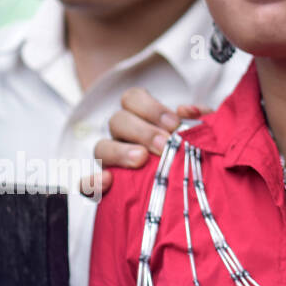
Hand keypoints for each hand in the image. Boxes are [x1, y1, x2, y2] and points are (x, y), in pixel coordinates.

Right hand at [79, 87, 211, 196]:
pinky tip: (108, 181)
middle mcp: (123, 134)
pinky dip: (92, 182)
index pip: (133, 98)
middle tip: (165, 145)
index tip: (174, 123)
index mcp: (142, 116)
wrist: (189, 186)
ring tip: (141, 160)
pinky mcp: (103, 186)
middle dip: (143, 131)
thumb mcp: (199, 133)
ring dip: (120, 152)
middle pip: (118, 120)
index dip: (151, 108)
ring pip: (101, 147)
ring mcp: (111, 159)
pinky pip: (86, 183)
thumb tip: (190, 112)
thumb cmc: (192, 151)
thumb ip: (198, 120)